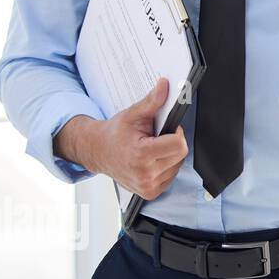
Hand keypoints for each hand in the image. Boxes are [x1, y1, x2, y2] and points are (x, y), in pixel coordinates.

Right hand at [55, 77, 189, 198]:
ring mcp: (148, 187)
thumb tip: (165, 85)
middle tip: (156, 138)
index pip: (179, 145)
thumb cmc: (114, 134)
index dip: (176, 133)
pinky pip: (172, 176)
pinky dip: (166, 166)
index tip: (165, 129)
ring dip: (170, 155)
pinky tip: (151, 161)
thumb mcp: (133, 114)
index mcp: (141, 155)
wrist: (97, 152)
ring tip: (151, 149)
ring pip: (178, 165)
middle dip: (173, 143)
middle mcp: (145, 175)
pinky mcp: (150, 193)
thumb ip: (152, 101)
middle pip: (181, 154)